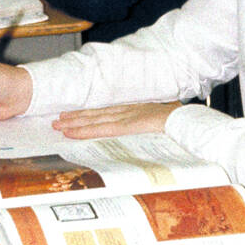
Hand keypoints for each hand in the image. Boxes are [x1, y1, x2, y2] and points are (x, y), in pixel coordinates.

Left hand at [51, 101, 181, 138]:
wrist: (185, 121)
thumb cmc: (180, 123)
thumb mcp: (166, 124)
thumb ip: (156, 128)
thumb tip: (157, 131)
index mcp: (137, 111)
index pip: (109, 113)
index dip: (92, 114)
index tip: (79, 115)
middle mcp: (127, 111)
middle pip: (97, 114)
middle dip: (77, 116)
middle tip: (60, 119)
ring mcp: (125, 118)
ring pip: (94, 120)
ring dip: (74, 122)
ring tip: (58, 124)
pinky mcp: (124, 126)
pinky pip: (99, 129)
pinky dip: (84, 130)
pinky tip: (71, 133)